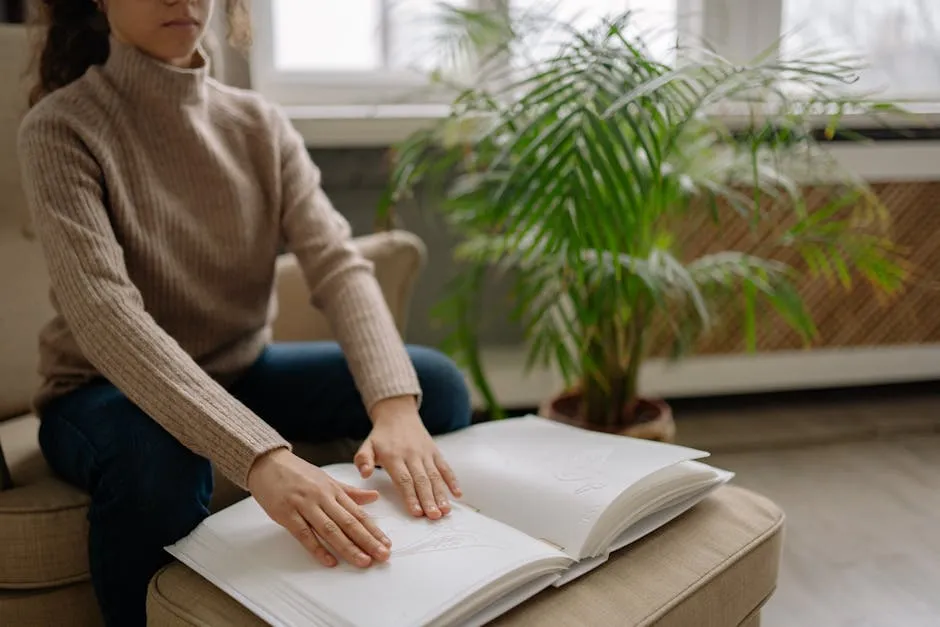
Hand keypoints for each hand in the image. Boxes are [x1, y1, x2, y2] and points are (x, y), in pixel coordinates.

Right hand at [247, 448, 391, 567]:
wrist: (267, 463)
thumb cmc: (298, 473)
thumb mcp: (326, 479)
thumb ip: (350, 492)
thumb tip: (374, 497)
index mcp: (333, 490)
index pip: (358, 513)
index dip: (373, 530)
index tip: (386, 544)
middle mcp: (322, 497)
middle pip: (348, 522)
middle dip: (367, 541)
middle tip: (382, 556)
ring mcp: (304, 505)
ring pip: (330, 529)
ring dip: (348, 547)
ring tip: (363, 561)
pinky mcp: (286, 514)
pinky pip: (304, 534)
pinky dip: (317, 548)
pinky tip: (330, 560)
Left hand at [355, 396, 461, 519]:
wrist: (398, 414)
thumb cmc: (381, 437)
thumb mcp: (367, 446)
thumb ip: (363, 460)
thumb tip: (364, 474)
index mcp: (394, 456)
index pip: (404, 480)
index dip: (410, 496)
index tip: (416, 512)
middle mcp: (412, 455)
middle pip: (421, 480)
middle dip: (429, 499)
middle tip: (434, 516)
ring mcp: (425, 453)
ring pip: (435, 476)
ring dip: (441, 494)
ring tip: (445, 510)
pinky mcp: (435, 451)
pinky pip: (445, 467)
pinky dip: (452, 480)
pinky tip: (458, 494)